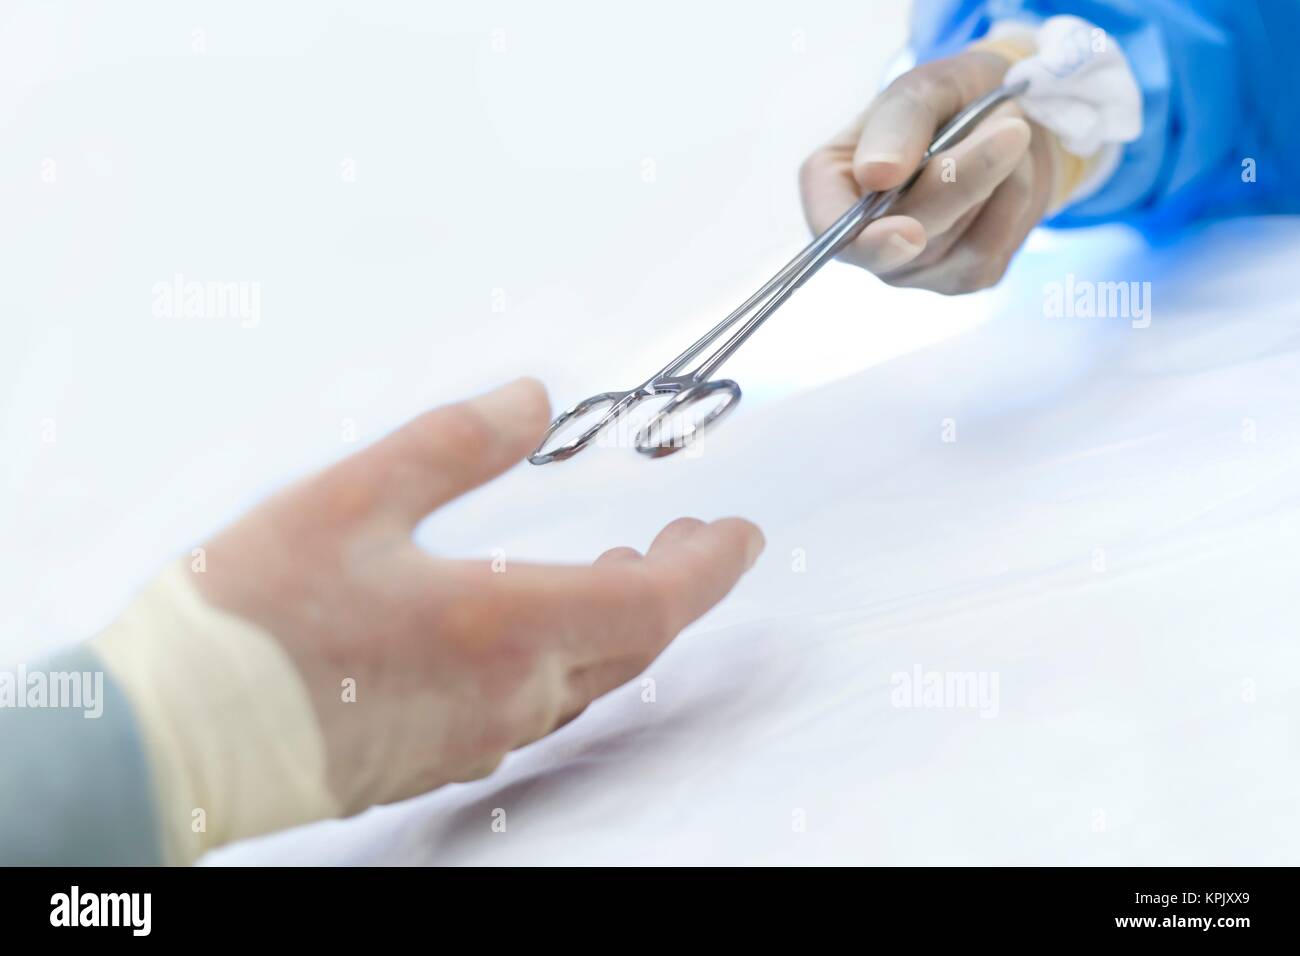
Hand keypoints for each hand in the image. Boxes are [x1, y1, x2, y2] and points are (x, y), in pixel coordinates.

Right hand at [194, 377, 763, 813]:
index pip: (655, 602)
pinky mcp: (437, 757)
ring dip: (614, 618)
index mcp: (503, 627)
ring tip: (610, 564)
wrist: (171, 738)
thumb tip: (532, 400)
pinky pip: (532, 706)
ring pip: (585, 677)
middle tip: (683, 539)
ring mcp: (475, 736)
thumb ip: (456, 445)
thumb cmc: (254, 620)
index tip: (740, 532)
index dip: (710, 565)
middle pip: (631, 643)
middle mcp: (507, 695)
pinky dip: (560, 655)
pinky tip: (530, 625)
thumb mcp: (354, 497)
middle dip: (670, 586)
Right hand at [799, 50, 1057, 294]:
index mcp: (834, 186)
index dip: (866, 239)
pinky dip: (1014, 202)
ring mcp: (911, 268)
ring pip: (956, 249)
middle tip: (1011, 130)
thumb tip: (875, 173)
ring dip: (998, 183)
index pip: (830, 228)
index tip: (909, 231)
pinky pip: (991, 251)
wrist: (1011, 117)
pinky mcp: (960, 278)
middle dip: (961, 184)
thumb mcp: (922, 89)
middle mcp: (864, 238)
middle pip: (905, 242)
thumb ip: (897, 124)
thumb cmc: (949, 100)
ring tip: (1008, 134)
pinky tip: (1013, 174)